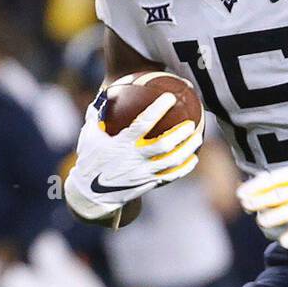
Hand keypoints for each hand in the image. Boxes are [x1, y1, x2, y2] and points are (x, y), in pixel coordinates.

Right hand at [65, 91, 203, 220]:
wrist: (91, 194)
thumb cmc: (90, 160)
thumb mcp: (89, 135)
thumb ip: (97, 113)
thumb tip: (106, 91)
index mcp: (121, 144)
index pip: (143, 123)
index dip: (158, 109)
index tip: (170, 97)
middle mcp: (134, 159)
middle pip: (164, 145)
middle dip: (180, 133)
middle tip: (191, 122)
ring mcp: (143, 173)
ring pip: (172, 162)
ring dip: (187, 149)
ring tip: (198, 137)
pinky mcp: (149, 183)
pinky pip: (171, 176)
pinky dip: (184, 168)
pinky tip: (193, 159)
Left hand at [238, 164, 287, 249]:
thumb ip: (278, 184)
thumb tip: (249, 191)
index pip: (273, 178)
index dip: (256, 186)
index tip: (240, 194)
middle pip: (279, 193)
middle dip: (261, 200)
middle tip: (247, 206)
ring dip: (274, 217)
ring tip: (262, 222)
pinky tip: (284, 242)